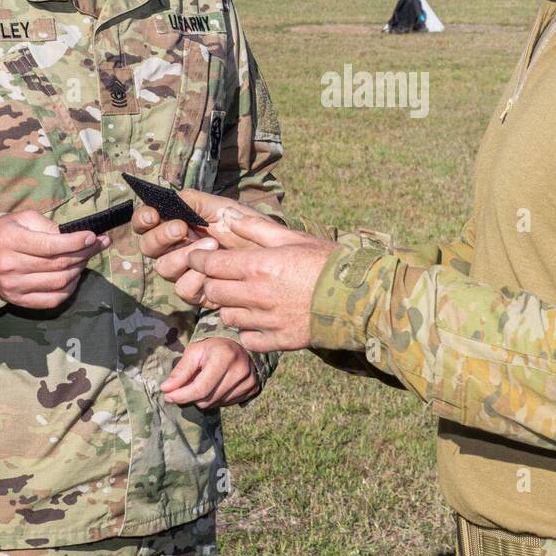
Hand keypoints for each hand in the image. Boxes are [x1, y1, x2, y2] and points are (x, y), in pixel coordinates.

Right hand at [0, 210, 107, 309]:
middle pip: (58, 264)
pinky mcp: (18, 300)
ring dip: (79, 270)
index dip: (75, 242)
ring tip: (85, 258)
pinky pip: (53, 300)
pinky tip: (74, 276)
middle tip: (96, 245)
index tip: (92, 237)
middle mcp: (9, 266)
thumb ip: (49, 225)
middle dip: (83, 253)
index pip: (49, 246)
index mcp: (9, 240)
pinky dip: (69, 288)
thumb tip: (77, 237)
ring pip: (59, 282)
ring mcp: (13, 286)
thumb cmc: (7, 231)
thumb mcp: (23, 218)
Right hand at [132, 189, 276, 306]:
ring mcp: (185, 271)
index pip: (146, 223)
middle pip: (148, 247)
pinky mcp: (197, 292)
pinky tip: (210, 271)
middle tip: (181, 228)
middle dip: (161, 236)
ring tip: (211, 245)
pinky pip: (183, 289)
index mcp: (176, 225)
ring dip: (183, 256)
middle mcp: (175, 249)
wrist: (271, 252)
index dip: (143, 219)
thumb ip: (195, 201)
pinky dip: (194, 279)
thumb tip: (171, 197)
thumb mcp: (222, 208)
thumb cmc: (245, 227)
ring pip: (164, 268)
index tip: (152, 215)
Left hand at [161, 337, 258, 408]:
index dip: (181, 396)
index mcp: (225, 356)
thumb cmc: (212, 347)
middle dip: (191, 396)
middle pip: (206, 400)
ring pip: (215, 404)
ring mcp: (249, 381)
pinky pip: (226, 404)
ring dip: (203, 398)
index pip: (200, 389)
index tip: (167, 396)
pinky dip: (216, 398)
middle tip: (186, 385)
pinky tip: (216, 385)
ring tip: (204, 382)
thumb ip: (180, 371)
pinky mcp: (253, 389)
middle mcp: (240, 370)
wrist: (238, 345)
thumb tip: (165, 389)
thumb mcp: (194, 352)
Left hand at [185, 210, 337, 352]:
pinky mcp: (279, 340)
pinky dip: (247, 330)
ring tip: (242, 297)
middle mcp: (257, 295)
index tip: (198, 257)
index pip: (210, 265)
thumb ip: (256, 228)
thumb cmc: (325, 261)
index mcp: (258, 266)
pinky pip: (247, 338)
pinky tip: (257, 319)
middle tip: (221, 276)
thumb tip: (228, 216)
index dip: (198, 259)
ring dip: (229, 306)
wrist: (357, 295)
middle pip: (213, 291)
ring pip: (227, 316)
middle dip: (211, 282)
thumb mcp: (292, 237)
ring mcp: (267, 320)